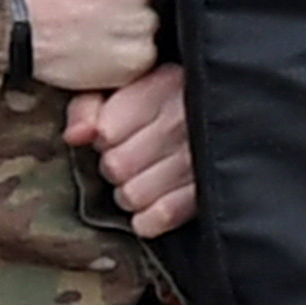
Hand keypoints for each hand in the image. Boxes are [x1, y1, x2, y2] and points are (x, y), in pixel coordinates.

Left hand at [68, 60, 196, 236]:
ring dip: (131, 193)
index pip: (105, 133)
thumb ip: (89, 104)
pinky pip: (162, 217)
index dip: (104, 138)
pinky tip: (151, 207)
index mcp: (164, 85)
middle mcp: (184, 121)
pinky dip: (148, 220)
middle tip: (132, 158)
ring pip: (133, 195)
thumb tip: (75, 137)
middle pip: (116, 167)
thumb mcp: (127, 84)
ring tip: (143, 180)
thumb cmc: (170, 100)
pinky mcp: (209, 193)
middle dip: (116, 167)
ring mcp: (200, 159)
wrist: (230, 110)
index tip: (118, 134)